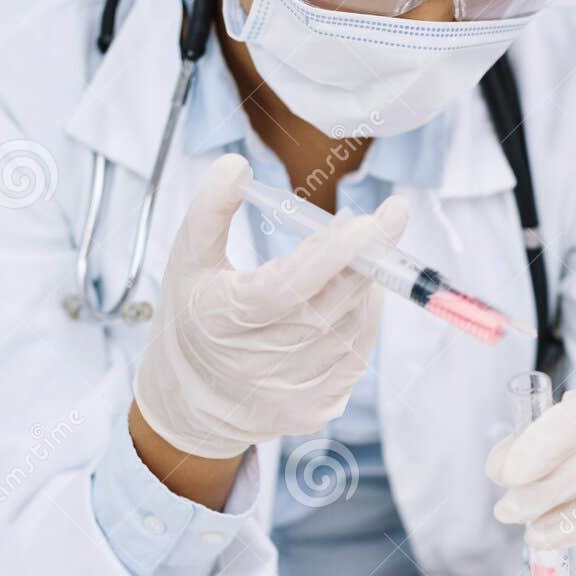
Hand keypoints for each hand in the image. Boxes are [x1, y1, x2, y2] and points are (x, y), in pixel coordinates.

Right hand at [133, 153, 407, 458]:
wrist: (190, 400)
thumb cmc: (194, 315)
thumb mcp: (187, 260)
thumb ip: (209, 209)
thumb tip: (235, 164)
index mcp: (219, 321)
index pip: (285, 288)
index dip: (329, 255)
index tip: (366, 222)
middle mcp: (254, 365)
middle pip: (329, 305)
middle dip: (366, 257)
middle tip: (388, 219)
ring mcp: (288, 394)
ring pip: (351, 328)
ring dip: (367, 286)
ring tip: (363, 255)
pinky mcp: (314, 411)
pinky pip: (356, 355)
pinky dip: (363, 318)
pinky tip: (357, 293)